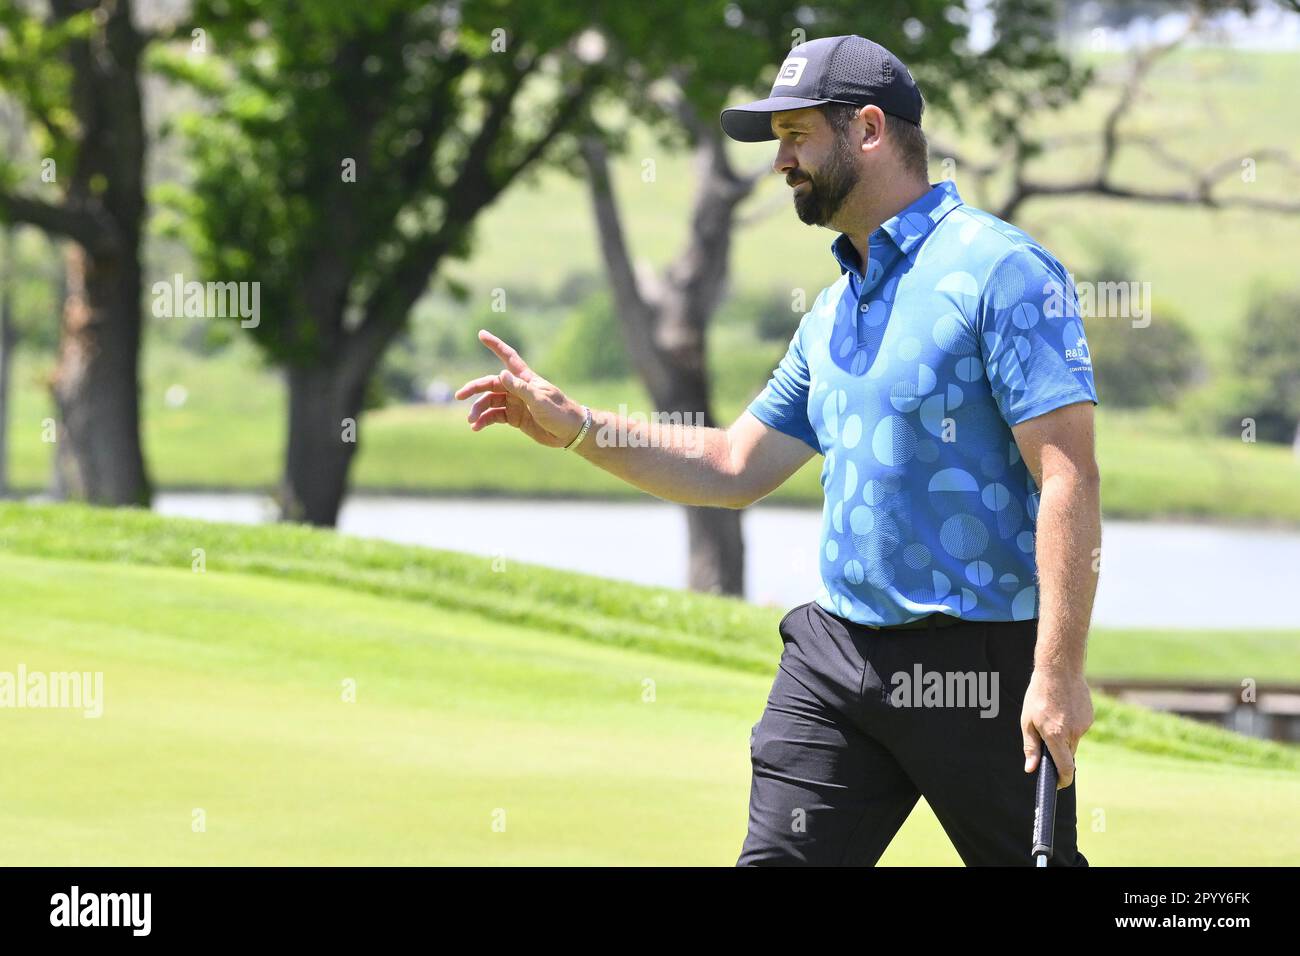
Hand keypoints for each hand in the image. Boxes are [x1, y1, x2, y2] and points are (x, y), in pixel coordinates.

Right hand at [453, 330, 585, 447]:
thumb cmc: (559, 412)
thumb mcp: (539, 400)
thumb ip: (520, 388)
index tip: (481, 334)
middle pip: (491, 383)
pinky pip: (494, 416)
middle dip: (475, 388)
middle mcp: (518, 388)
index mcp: (525, 378)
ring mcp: (515, 403)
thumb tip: (500, 374)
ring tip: (471, 421)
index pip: (508, 357)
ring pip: (490, 401)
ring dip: (479, 410)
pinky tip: (477, 427)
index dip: (495, 345)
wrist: (570, 433)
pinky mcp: (514, 417)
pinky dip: (484, 420)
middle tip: (460, 395)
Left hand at [1021, 667, 1092, 788]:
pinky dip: (1071, 724)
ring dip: (1064, 736)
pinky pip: (1079, 728)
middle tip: (1046, 737)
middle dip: (1059, 753)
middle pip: (1068, 754)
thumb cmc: (1039, 695)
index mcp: (1056, 736)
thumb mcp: (1027, 721)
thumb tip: (1031, 769)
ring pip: (1074, 740)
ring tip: (1053, 715)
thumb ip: (1031, 747)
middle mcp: (1073, 733)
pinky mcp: (1090, 717)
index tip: (1058, 785)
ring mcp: (1084, 725)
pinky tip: (1064, 709)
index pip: (1065, 768)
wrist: (1060, 670)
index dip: (1063, 780)